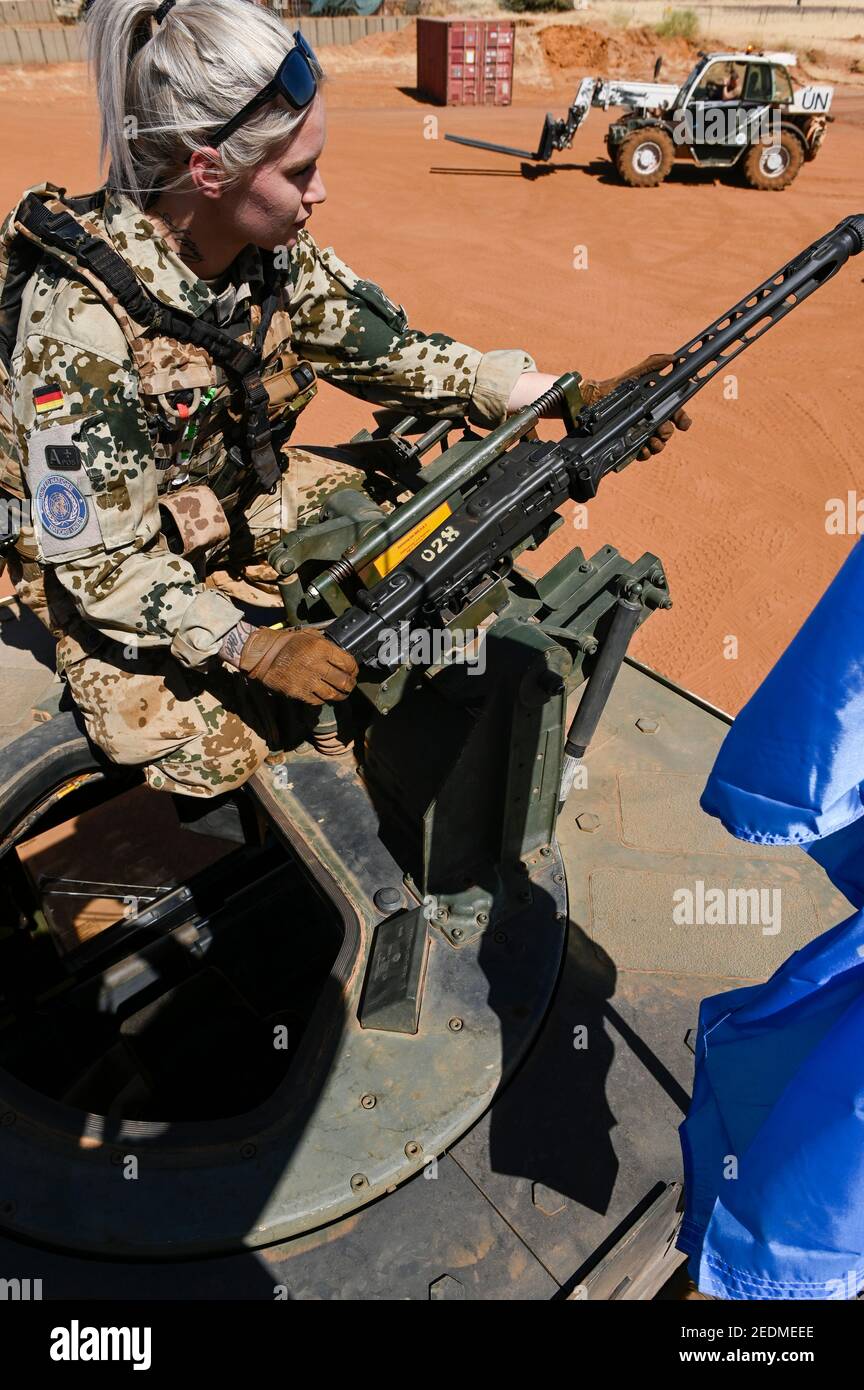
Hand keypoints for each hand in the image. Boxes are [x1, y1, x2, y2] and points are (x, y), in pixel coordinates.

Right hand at [238, 626, 358, 703]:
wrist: (263, 655)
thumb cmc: (286, 643)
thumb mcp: (309, 634)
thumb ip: (326, 644)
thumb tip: (341, 654)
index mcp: (321, 648)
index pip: (348, 663)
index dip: (354, 669)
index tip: (353, 671)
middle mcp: (317, 665)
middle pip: (344, 681)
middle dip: (350, 684)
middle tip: (350, 684)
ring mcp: (307, 680)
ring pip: (333, 694)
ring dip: (340, 695)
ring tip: (341, 694)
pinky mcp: (298, 692)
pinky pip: (317, 700)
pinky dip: (323, 699)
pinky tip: (324, 695)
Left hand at [581, 355, 691, 459]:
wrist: (592, 401)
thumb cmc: (614, 387)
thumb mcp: (634, 374)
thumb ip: (653, 364)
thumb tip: (673, 358)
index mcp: (655, 405)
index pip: (676, 414)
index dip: (683, 419)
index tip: (683, 424)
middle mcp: (649, 420)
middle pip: (667, 431)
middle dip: (667, 432)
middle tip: (659, 430)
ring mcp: (639, 433)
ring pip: (658, 444)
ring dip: (658, 445)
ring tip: (651, 441)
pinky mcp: (628, 444)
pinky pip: (642, 453)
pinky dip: (645, 453)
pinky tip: (642, 450)